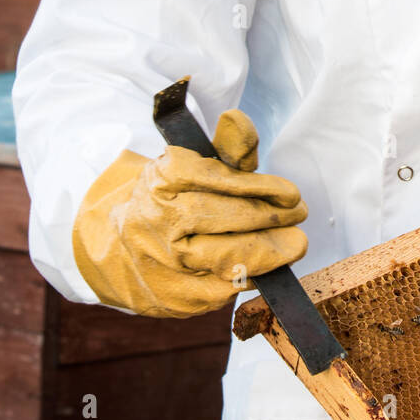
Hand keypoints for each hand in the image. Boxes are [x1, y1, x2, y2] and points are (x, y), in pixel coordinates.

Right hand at [72, 107, 307, 316]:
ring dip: (269, 252)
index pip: (216, 179)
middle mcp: (156, 222)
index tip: (291, 194)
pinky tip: (267, 265)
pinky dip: (251, 277)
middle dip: (269, 219)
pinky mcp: (174, 298)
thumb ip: (224, 149)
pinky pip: (223, 290)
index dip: (258, 187)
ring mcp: (162, 264)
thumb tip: (238, 121)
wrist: (120, 251)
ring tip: (293, 243)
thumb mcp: (190, 169)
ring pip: (225, 260)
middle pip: (222, 220)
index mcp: (160, 180)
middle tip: (299, 216)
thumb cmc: (171, 203)